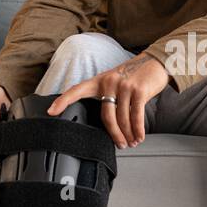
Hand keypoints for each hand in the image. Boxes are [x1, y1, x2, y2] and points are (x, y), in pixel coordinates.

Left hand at [47, 53, 168, 147]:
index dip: (63, 101)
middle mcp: (109, 82)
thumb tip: (108, 123)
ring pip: (122, 118)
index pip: (77, 90)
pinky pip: (136, 116)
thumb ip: (108, 97)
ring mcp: (124, 85)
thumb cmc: (134, 76)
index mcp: (99, 81)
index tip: (51, 112)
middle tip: (120, 144)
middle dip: (114, 134)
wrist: (155, 62)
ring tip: (132, 142)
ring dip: (128, 134)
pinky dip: (138, 130)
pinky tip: (139, 137)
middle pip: (106, 116)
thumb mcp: (116, 81)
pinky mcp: (139, 90)